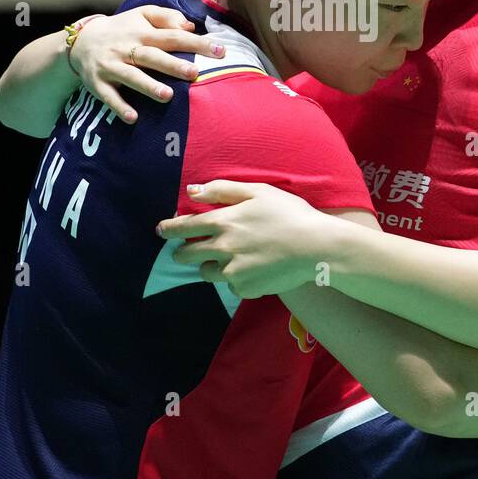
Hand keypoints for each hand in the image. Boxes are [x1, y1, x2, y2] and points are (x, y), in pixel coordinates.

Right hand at [69, 6, 224, 122]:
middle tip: (195, 74)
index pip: (173, 36)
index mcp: (142, 32)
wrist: (80, 40)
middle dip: (173, 65)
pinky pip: (109, 96)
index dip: (196, 43)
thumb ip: (166, 17)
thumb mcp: (142, 15)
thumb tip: (190, 27)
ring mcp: (112, 66)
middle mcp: (127, 48)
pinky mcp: (98, 83)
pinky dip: (120, 107)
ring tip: (167, 96)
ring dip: (148, 86)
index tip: (220, 51)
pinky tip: (133, 118)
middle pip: (152, 56)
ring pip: (131, 76)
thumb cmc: (122, 29)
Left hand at [157, 180, 326, 297]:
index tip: (161, 230)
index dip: (169, 229)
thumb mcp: (258, 192)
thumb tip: (192, 192)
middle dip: (182, 252)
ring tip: (229, 258)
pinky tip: (254, 268)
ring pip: (206, 272)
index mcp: (224, 221)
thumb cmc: (290, 213)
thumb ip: (222, 190)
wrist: (316, 247)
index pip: (184, 227)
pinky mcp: (244, 288)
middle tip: (187, 250)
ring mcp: (232, 271)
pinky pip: (231, 285)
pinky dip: (236, 278)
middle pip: (187, 255)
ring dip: (210, 265)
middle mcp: (222, 248)